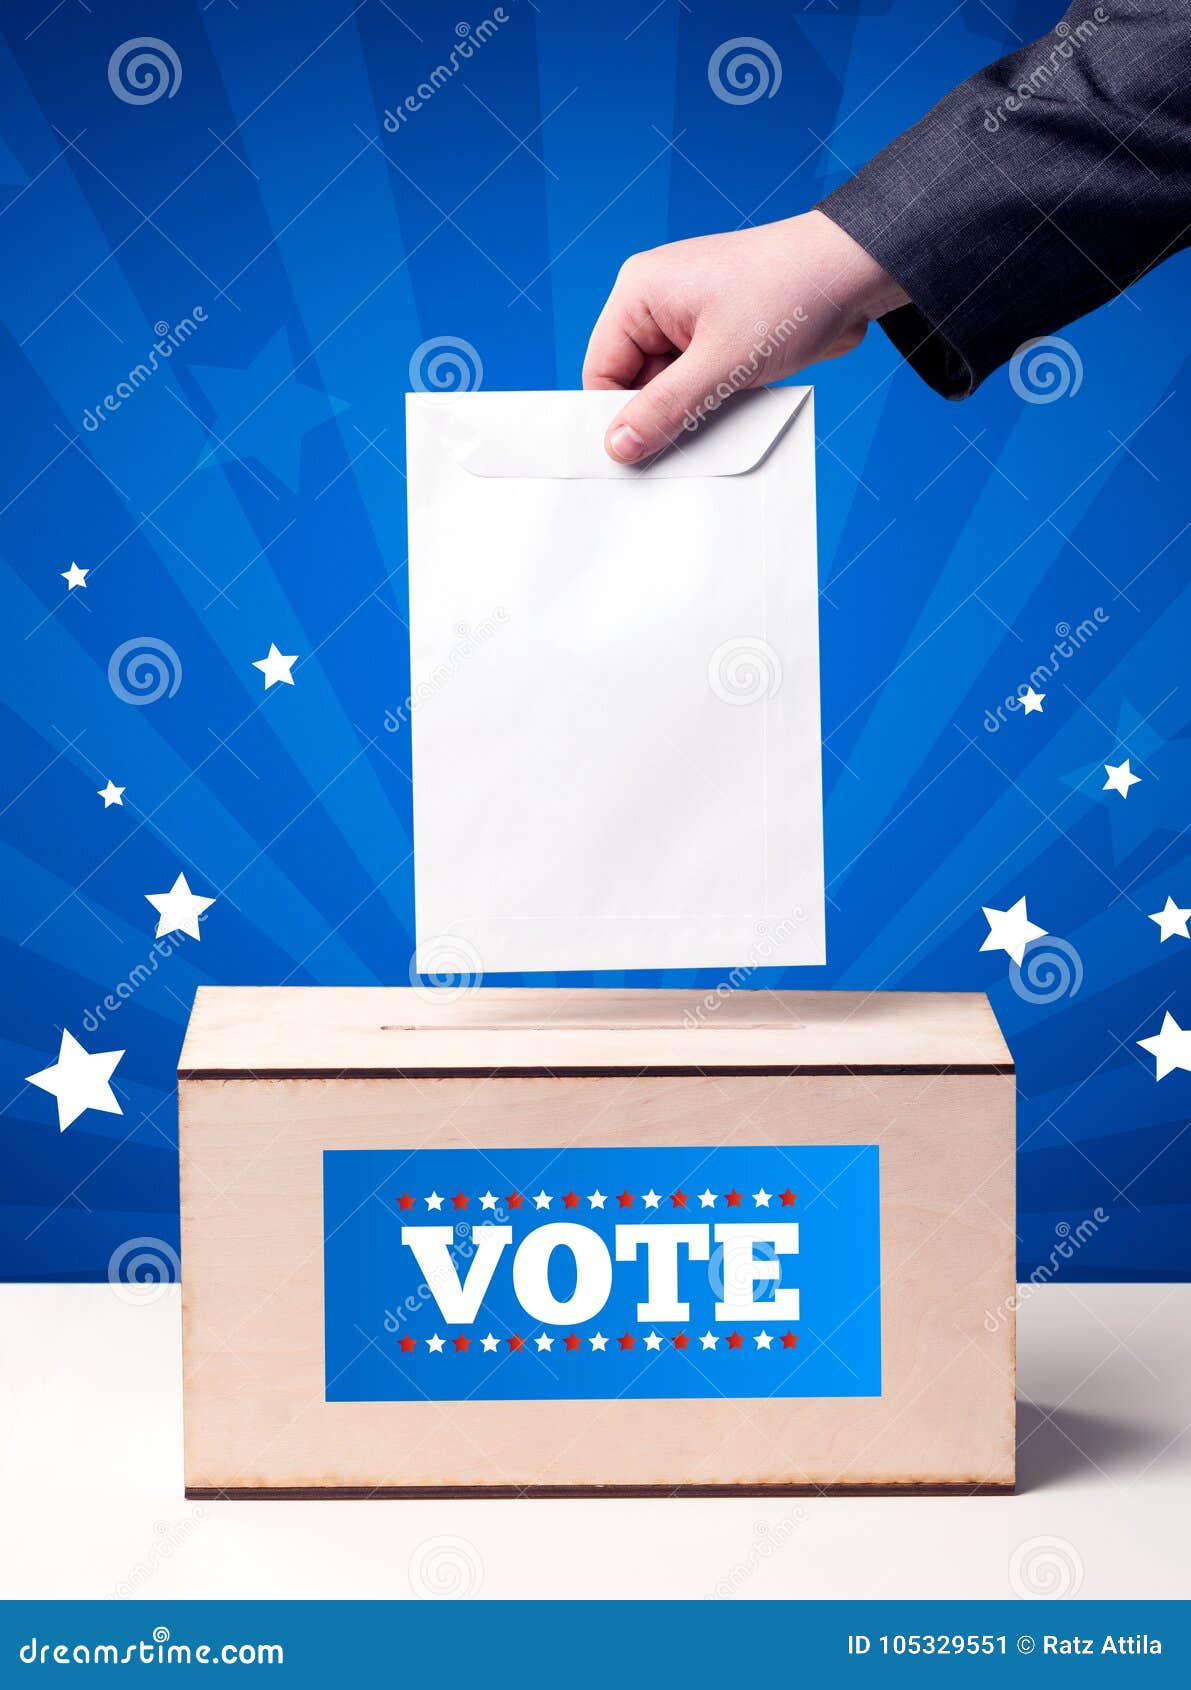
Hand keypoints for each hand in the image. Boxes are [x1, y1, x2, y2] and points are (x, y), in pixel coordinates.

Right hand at [582, 209, 907, 462]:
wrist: (856, 272)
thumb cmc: (789, 295)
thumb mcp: (721, 364)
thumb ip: (665, 409)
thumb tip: (618, 446)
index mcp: (641, 292)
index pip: (601, 369)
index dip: (613, 416)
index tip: (632, 457)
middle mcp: (659, 302)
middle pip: (633, 381)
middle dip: (658, 416)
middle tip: (680, 447)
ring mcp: (690, 319)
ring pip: (669, 387)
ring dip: (690, 412)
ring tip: (720, 417)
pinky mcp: (720, 335)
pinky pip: (699, 382)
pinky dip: (712, 403)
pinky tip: (734, 410)